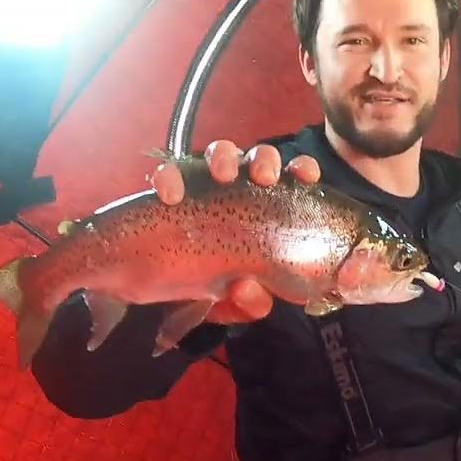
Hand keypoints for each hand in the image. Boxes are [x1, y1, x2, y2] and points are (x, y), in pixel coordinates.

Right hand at [151, 140, 321, 323]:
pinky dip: (169, 177)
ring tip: (222, 175)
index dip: (302, 172)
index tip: (306, 177)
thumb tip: (248, 289)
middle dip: (265, 160)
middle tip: (263, 178)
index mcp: (266, 214)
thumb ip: (251, 302)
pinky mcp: (168, 194)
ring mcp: (204, 190)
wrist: (154, 292)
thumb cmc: (206, 292)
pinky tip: (171, 196)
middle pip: (259, 159)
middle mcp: (239, 195)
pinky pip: (168, 174)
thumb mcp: (235, 306)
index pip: (292, 183)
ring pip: (219, 154)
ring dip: (223, 156)